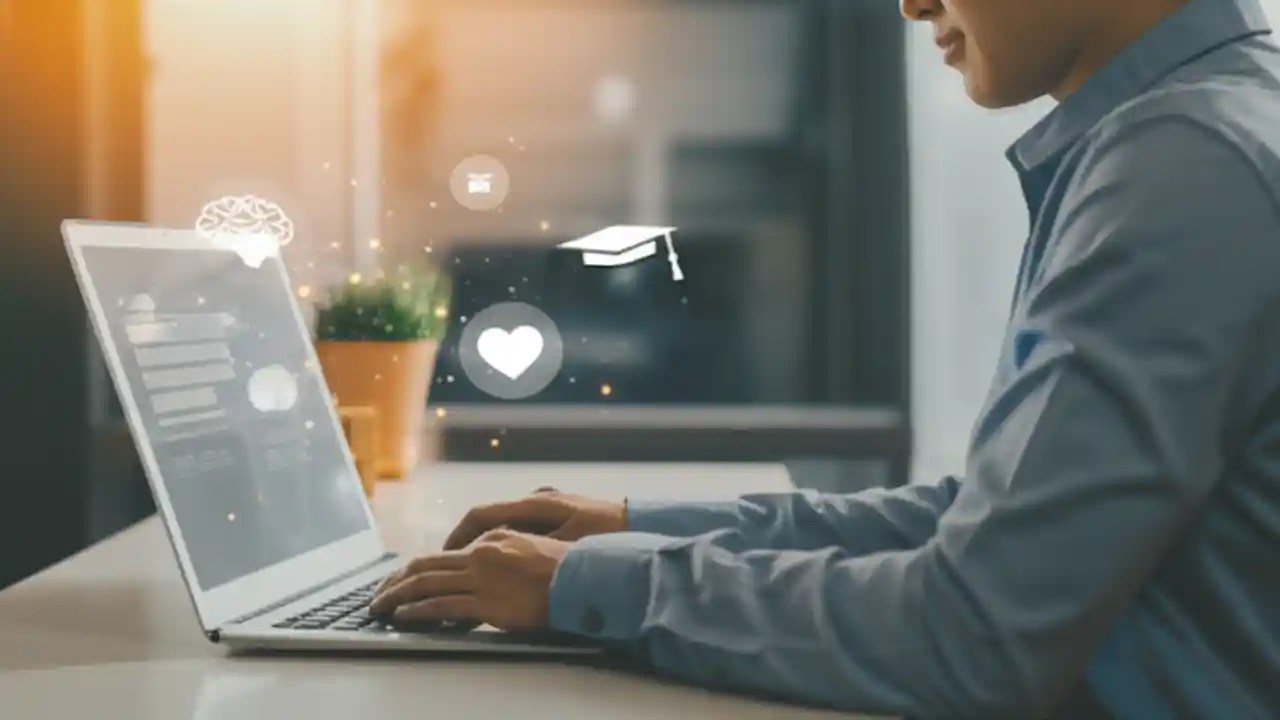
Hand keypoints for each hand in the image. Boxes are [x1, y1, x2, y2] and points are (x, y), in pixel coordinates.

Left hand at [369, 529, 569, 631]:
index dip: (420, 567)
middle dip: (397, 580)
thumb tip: (490, 558)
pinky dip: (417, 610)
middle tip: (381, 593)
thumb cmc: (568, 567)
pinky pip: (440, 605)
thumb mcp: (535, 547)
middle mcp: (481, 553)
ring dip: (397, 596)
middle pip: (425, 565)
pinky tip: (404, 615)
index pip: (446, 553)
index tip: (406, 579)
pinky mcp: (485, 601)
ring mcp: (481, 577)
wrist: (584, 579)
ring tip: (381, 607)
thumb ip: (508, 549)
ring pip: (425, 584)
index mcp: (493, 539)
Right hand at [441, 487, 625, 550]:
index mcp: (535, 504)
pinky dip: (507, 540)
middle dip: (468, 541)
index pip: (480, 515)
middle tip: (453, 565)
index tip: (444, 556)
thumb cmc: (607, 537)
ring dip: (487, 541)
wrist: (642, 525)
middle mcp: (537, 499)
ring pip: (505, 522)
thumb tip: (496, 557)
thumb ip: (530, 548)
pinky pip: (522, 525)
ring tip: (475, 567)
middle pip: (489, 518)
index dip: (457, 536)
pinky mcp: (559, 512)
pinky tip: (508, 561)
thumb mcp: (565, 545)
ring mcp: (548, 504)